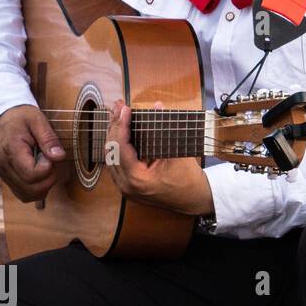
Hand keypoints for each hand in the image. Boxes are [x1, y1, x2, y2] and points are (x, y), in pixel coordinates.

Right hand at [0, 105, 65, 202]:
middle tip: (51, 162)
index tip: (51, 156)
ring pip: (27, 195)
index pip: (31, 174)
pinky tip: (40, 174)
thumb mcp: (38, 120)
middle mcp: (4, 166)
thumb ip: (49, 139)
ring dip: (43, 186)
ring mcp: (4, 174)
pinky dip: (36, 189)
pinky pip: (23, 194)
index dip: (48, 169)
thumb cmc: (22, 118)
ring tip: (45, 167)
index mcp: (11, 150)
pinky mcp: (7, 178)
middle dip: (48, 179)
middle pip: (31, 189)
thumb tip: (59, 157)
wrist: (5, 118)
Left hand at [105, 100, 214, 215]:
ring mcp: (125, 188)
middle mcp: (126, 185)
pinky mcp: (127, 186)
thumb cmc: (189, 179)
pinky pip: (116, 163)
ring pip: (110, 157)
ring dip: (114, 135)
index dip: (121, 125)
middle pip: (111, 151)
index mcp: (137, 179)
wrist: (195, 199)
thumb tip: (157, 105)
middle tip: (119, 107)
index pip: (120, 147)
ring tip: (118, 116)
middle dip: (114, 126)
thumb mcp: (177, 152)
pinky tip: (121, 133)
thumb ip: (164, 128)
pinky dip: (117, 147)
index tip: (125, 109)